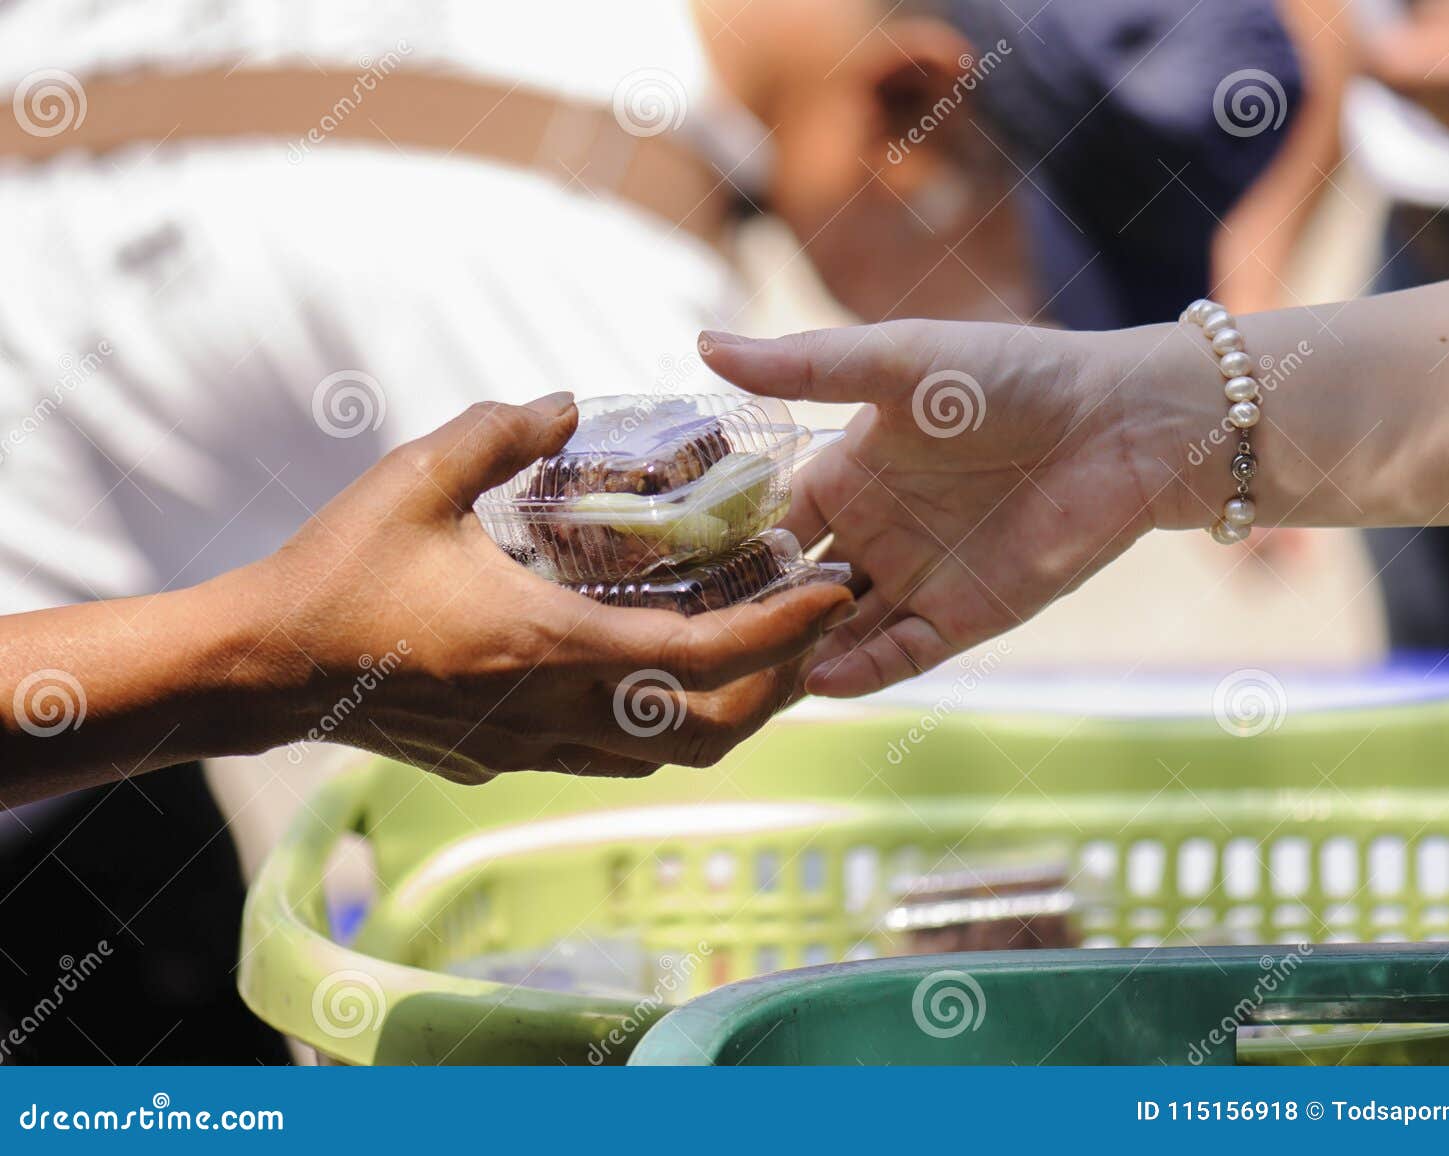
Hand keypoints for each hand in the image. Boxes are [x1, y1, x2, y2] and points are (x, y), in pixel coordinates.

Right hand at [254, 395, 853, 781]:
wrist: (269, 669)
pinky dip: (665, 721)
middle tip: (808, 629)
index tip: (834, 594)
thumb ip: (501, 431)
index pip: (701, 655)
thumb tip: (566, 401)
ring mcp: (535, 748)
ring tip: (757, 651)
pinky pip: (617, 755)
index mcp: (551, 645)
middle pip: (710, 731)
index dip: (782, 630)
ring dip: (726, 711)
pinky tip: (664, 671)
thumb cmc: (340, 574)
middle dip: (775, 687)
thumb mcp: (418, 477)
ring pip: (667, 755)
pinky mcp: (508, 760)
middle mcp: (558, 714)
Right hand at [699, 322, 1175, 696]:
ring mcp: (915, 578)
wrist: (1120, 422)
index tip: (665, 573)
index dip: (724, 546)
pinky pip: (896, 655)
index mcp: (848, 471)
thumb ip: (803, 366)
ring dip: (793, 654)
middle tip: (686, 642)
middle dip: (749, 614)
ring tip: (736, 676)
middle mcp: (873, 532)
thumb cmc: (1009, 375)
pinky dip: (858, 670)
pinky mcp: (963, 618)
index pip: (767, 522)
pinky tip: (815, 676)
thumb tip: (702, 344)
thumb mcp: (897, 361)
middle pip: (793, 588)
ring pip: (835, 633)